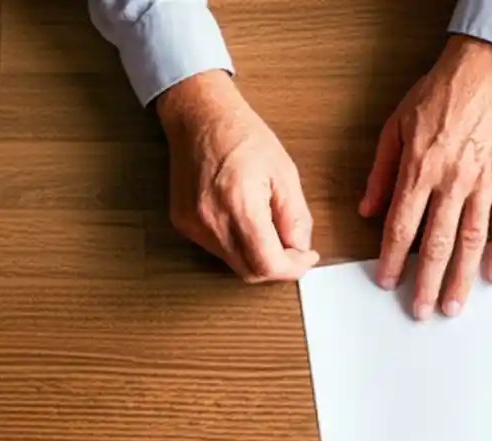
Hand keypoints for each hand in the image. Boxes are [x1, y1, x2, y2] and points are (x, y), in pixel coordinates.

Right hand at [159, 70, 317, 282]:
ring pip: (234, 263)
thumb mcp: (285, 174)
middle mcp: (211, 221)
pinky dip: (239, 246)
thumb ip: (296, 218)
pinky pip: (218, 250)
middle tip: (296, 249)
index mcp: (239, 206)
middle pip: (250, 272)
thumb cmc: (243, 137)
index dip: (293, 268)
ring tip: (272, 228)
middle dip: (278, 267)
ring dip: (259, 257)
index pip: (268, 264)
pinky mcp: (183, 223)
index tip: (308, 257)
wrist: (200, 117)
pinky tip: (248, 222)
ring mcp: (193, 225)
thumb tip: (301, 249)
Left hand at [362, 37, 491, 318]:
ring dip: (462, 277)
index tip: (387, 284)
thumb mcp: (394, 127)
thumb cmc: (437, 96)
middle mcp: (451, 181)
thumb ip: (381, 172)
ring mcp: (483, 182)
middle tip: (421, 311)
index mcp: (419, 169)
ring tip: (454, 305)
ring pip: (471, 240)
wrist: (483, 72)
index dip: (392, 260)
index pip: (402, 226)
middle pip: (437, 243)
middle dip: (426, 281)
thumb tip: (366, 211)